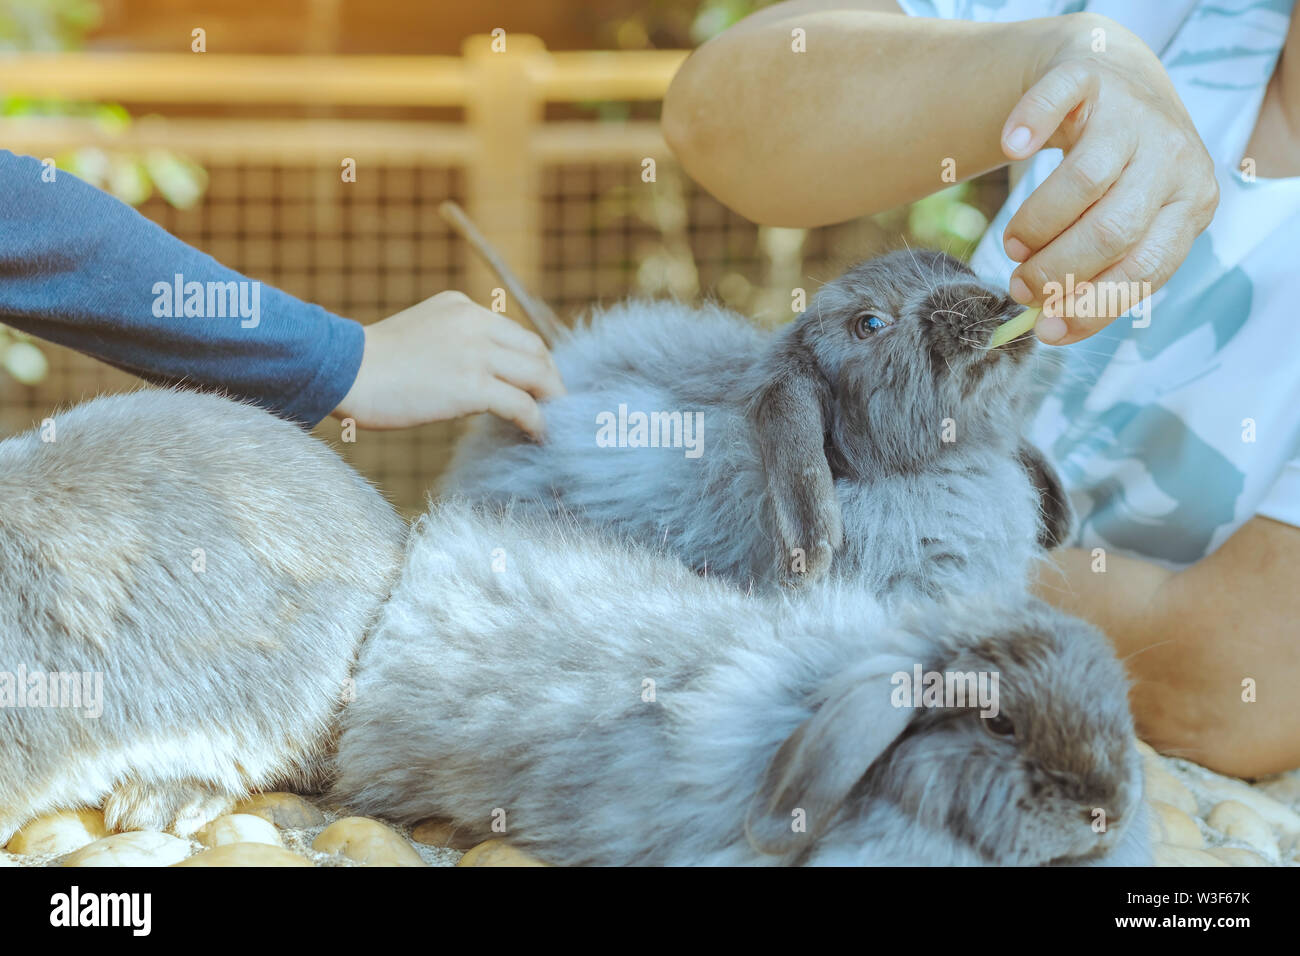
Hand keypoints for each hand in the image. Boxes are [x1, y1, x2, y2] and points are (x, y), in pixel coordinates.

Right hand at [333, 291, 564, 438]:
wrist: (343, 371)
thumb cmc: (372, 364)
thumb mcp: (420, 334)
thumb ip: (452, 343)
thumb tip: (477, 376)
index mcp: (462, 307)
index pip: (516, 333)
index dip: (534, 361)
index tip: (538, 385)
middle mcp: (475, 322)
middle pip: (536, 351)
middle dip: (551, 380)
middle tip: (555, 407)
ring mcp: (476, 353)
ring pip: (538, 376)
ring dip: (552, 402)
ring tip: (556, 424)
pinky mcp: (472, 385)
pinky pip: (522, 405)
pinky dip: (538, 423)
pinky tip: (539, 437)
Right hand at [1000, 13, 1218, 344]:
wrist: (1112, 83)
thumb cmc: (1116, 173)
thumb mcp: (1130, 219)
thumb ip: (1105, 268)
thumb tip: (1049, 326)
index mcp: (1192, 203)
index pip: (1146, 268)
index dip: (1092, 306)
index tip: (1046, 330)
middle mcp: (1174, 156)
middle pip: (1113, 230)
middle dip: (1056, 270)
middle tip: (1020, 287)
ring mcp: (1134, 114)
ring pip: (1084, 181)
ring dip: (1035, 226)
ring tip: (1012, 246)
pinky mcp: (1092, 77)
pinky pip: (1056, 102)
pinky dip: (1028, 125)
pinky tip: (1010, 149)